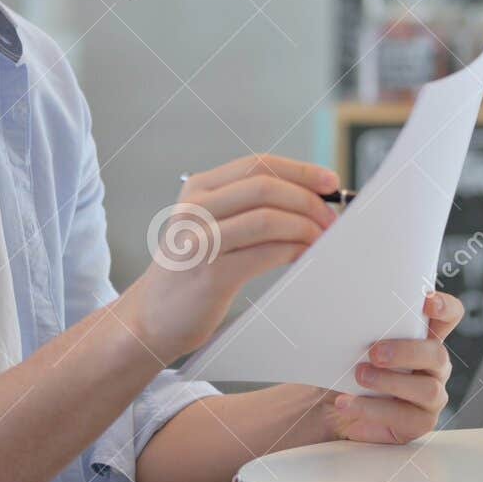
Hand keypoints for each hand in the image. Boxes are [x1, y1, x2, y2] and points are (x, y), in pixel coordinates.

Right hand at [120, 153, 340, 362]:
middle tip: (332, 218)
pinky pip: (266, 252)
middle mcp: (195, 208)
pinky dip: (294, 250)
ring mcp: (199, 240)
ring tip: (323, 238)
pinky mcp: (210, 273)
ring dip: (306, 226)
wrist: (150, 317)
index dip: (300, 170)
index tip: (330, 182)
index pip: (258, 164)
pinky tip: (305, 255)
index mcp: (197, 189)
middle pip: (266, 186)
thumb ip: (248, 207)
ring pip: (269, 218)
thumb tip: (310, 198)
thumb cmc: (191, 272)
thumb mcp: (210, 226)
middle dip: (308, 200)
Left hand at [325, 291, 463, 444]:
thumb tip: (335, 292)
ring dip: (389, 382)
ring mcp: (431, 395)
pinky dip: (371, 409)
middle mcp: (434, 365)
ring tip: (359, 377)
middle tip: (374, 352)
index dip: (445, 307)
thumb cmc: (347, 365)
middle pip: (437, 354)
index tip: (426, 301)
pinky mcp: (419, 422)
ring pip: (426, 389)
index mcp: (424, 336)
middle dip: (406, 352)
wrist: (332, 404)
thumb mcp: (352, 340)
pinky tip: (346, 402)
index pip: (449, 316)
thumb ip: (358, 322)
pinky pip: (404, 417)